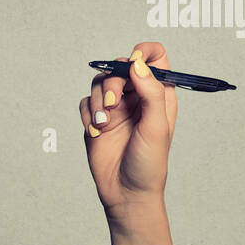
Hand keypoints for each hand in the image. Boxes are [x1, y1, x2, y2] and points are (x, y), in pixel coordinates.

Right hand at [79, 41, 177, 220]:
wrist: (127, 193)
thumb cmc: (149, 163)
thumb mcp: (157, 127)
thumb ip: (151, 92)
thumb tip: (138, 63)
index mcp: (159, 94)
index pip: (155, 57)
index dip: (144, 52)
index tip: (133, 62)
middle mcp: (137, 96)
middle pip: (120, 67)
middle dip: (113, 82)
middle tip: (112, 104)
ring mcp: (116, 107)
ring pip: (99, 83)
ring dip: (98, 101)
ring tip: (103, 124)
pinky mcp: (97, 118)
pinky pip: (85, 102)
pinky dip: (88, 114)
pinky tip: (96, 132)